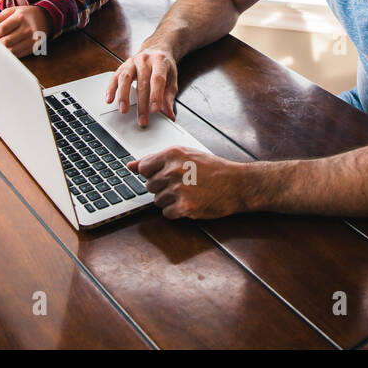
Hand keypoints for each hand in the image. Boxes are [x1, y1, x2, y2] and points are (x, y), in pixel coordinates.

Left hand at [0, 5, 51, 56]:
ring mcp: (32, 40)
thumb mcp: (12, 10)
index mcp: (21, 17)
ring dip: (1, 52)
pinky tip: (4, 52)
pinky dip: (9, 55)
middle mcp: (28, 29)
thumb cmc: (25, 14)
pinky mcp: (34, 48)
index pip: (3, 28)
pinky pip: (18, 55)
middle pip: (6, 42)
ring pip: (12, 51)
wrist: (45, 18)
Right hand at [105, 44, 177, 127]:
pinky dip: (111, 89)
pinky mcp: (122, 66)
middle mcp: (145, 60)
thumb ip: (169, 97)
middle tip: (142, 119)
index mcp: (159, 61)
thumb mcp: (172, 80)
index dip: (156, 95)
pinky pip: (115, 77)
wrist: (156, 49)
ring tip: (124, 110)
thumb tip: (169, 115)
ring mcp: (132, 62)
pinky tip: (109, 99)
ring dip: (124, 96)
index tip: (155, 110)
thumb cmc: (164, 66)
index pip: (158, 79)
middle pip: (142, 83)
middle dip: (142, 104)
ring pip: (125, 78)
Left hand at [128, 146, 248, 219]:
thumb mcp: (185, 155)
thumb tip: (130, 166)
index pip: (143, 168)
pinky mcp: (185, 207)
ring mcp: (179, 189)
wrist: (237, 184)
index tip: (164, 175)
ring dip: (170, 200)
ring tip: (189, 192)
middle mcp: (173, 170)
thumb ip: (156, 159)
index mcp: (172, 154)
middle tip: (183, 184)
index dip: (152, 174)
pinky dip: (177, 212)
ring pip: (157, 201)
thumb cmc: (213, 168)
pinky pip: (167, 213)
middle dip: (163, 188)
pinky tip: (190, 203)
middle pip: (150, 186)